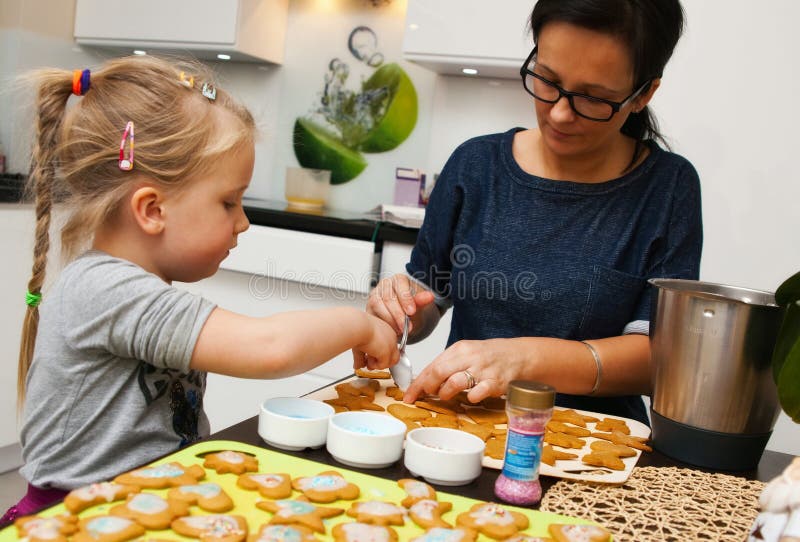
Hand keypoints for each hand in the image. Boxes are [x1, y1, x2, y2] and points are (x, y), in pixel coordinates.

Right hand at [352, 313, 399, 370]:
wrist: (357, 325)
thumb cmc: (357, 328)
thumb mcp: (360, 343)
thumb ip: (361, 356)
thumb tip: (358, 366)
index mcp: (386, 330)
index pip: (389, 345)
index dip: (380, 354)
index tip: (370, 358)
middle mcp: (391, 336)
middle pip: (393, 354)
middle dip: (381, 361)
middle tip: (370, 364)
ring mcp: (391, 344)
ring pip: (392, 361)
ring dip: (380, 365)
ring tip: (369, 364)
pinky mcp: (387, 352)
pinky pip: (384, 365)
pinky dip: (375, 366)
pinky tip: (367, 362)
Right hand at [366, 273, 434, 334]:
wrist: (406, 318)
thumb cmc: (412, 308)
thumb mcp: (419, 305)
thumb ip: (422, 300)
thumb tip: (429, 296)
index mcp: (398, 279)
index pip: (400, 285)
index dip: (406, 299)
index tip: (412, 312)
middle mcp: (384, 285)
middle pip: (388, 297)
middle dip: (398, 314)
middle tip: (407, 327)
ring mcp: (375, 296)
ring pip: (378, 305)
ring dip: (390, 320)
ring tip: (400, 330)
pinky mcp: (369, 308)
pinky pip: (372, 314)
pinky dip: (382, 323)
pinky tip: (390, 330)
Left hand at [402, 338, 527, 402]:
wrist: (518, 355)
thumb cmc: (488, 356)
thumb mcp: (466, 354)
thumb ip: (447, 365)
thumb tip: (425, 381)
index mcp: (459, 349)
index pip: (432, 366)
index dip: (418, 383)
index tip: (409, 395)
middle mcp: (470, 357)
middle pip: (439, 372)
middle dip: (427, 387)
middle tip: (426, 395)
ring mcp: (483, 370)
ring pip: (455, 382)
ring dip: (445, 392)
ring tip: (446, 395)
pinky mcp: (495, 383)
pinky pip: (478, 393)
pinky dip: (471, 398)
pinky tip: (470, 397)